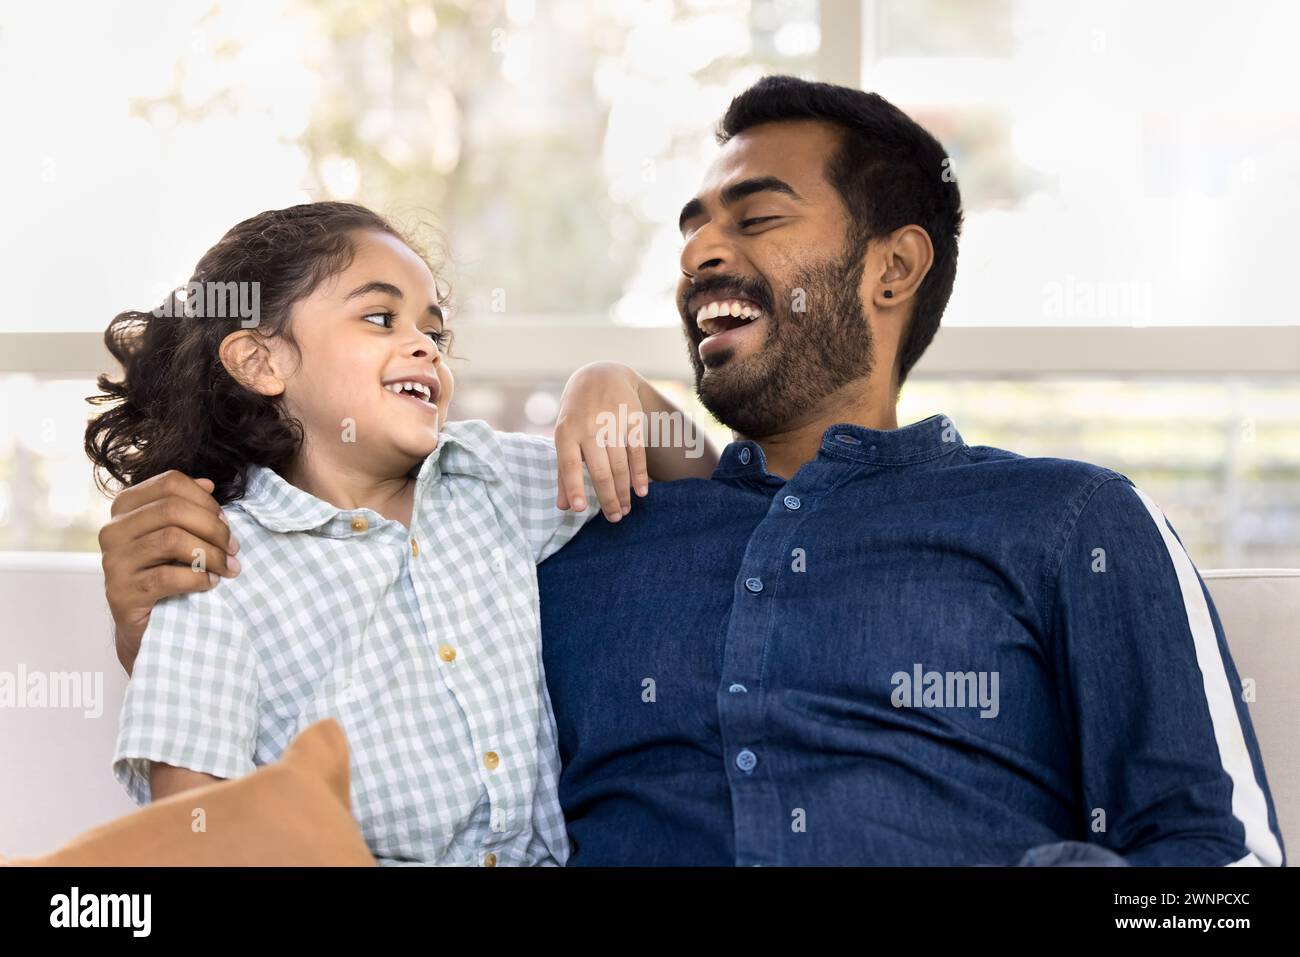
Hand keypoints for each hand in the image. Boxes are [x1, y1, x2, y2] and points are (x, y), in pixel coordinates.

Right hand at [98, 471, 239, 673]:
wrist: (151, 626)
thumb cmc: (169, 574)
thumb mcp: (180, 535)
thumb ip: (189, 507)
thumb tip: (209, 484)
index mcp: (126, 508)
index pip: (170, 483)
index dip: (206, 500)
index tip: (226, 522)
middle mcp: (113, 530)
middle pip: (172, 509)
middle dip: (213, 528)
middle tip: (234, 549)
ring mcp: (113, 561)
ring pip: (171, 540)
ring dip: (210, 554)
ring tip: (228, 568)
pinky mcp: (120, 592)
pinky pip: (167, 576)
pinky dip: (197, 578)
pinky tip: (209, 584)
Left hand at [553, 361, 649, 522]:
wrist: (600, 376)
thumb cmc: (577, 414)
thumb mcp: (565, 437)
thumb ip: (564, 472)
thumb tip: (564, 507)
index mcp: (566, 433)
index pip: (569, 464)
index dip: (575, 487)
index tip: (580, 510)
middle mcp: (588, 428)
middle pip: (600, 470)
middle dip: (608, 498)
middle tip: (614, 519)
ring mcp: (612, 423)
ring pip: (620, 465)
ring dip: (624, 491)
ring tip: (625, 510)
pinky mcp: (632, 420)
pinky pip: (637, 453)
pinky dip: (640, 474)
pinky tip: (641, 491)